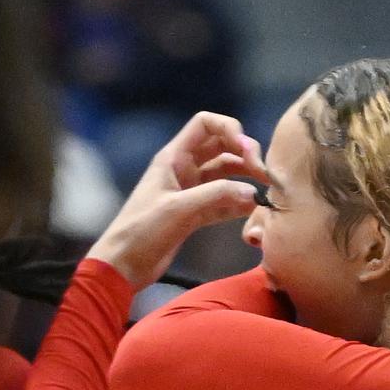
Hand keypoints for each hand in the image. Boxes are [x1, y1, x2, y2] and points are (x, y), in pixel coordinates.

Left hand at [86, 111, 266, 289]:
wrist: (122, 265)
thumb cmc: (141, 231)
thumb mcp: (179, 209)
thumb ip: (216, 196)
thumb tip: (252, 192)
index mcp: (174, 157)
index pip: (206, 124)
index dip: (230, 129)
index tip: (248, 150)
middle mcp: (184, 169)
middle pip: (222, 148)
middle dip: (245, 155)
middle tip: (265, 174)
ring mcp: (190, 192)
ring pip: (226, 175)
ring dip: (245, 179)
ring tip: (266, 192)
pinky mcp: (195, 215)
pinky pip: (223, 202)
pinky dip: (239, 204)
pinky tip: (254, 210)